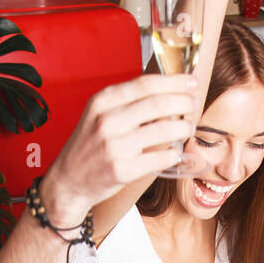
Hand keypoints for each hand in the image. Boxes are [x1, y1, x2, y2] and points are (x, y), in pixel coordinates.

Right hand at [42, 74, 198, 222]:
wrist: (69, 181)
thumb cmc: (89, 146)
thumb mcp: (99, 115)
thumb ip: (126, 102)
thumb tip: (167, 91)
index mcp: (102, 101)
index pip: (145, 84)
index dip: (174, 82)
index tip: (191, 82)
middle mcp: (107, 120)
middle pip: (158, 104)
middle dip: (183, 102)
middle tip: (194, 104)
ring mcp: (114, 146)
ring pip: (163, 130)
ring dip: (183, 128)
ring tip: (188, 128)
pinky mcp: (122, 169)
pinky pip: (160, 158)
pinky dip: (173, 154)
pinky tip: (176, 152)